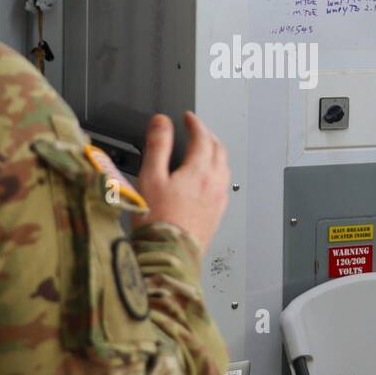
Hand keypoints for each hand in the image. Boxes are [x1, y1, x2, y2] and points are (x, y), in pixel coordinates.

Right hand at [133, 111, 230, 253]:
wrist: (169, 255)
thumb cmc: (158, 221)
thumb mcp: (151, 177)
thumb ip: (158, 146)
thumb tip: (161, 122)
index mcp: (199, 171)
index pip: (203, 137)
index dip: (195, 123)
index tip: (188, 118)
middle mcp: (214, 183)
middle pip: (218, 150)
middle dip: (208, 136)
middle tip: (197, 130)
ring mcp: (218, 200)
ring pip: (224, 168)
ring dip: (216, 153)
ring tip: (205, 150)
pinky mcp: (216, 215)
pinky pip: (223, 186)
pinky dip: (218, 173)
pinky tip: (209, 180)